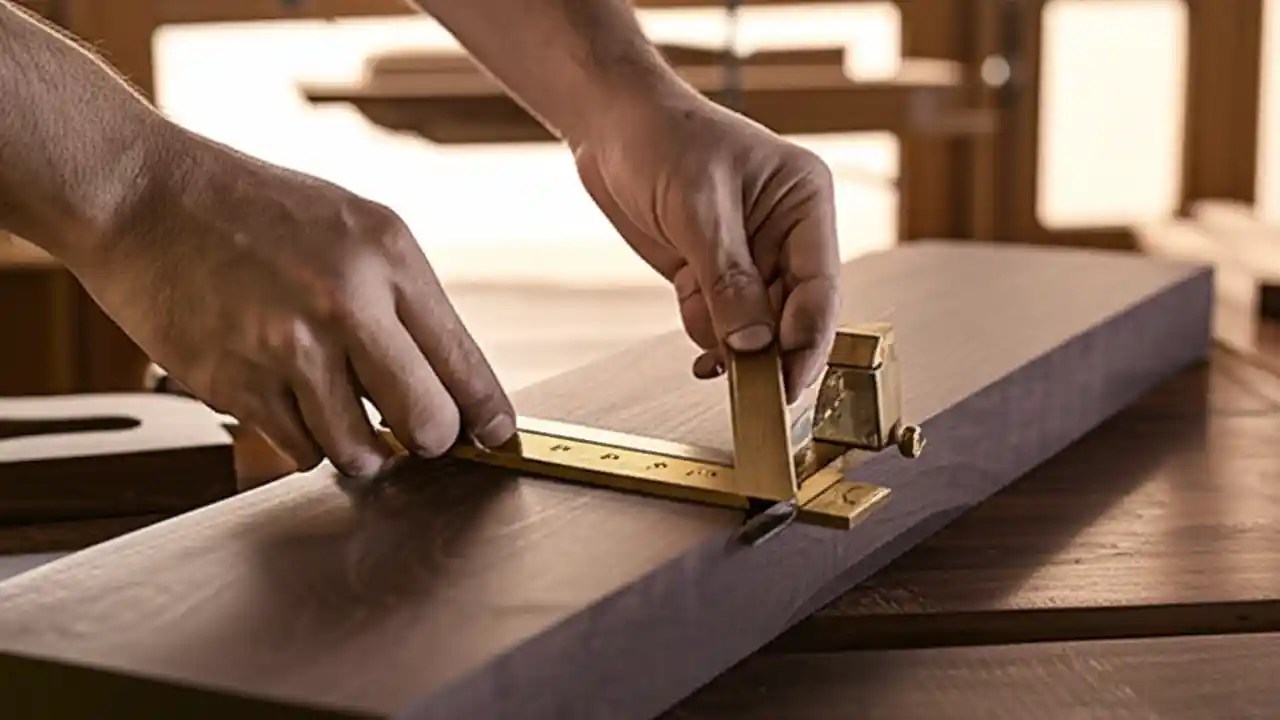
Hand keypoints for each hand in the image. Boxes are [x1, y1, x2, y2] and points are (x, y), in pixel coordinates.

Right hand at [69, 129, 514, 475]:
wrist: (143, 196)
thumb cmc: (255, 210)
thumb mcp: (354, 227)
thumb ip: (404, 300)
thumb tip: (450, 384)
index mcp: (388, 258)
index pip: (462, 362)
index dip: (488, 415)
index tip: (497, 437)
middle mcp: (345, 304)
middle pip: (427, 423)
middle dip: (430, 440)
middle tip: (417, 433)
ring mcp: (287, 348)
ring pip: (360, 451)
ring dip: (362, 449)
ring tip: (344, 413)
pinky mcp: (234, 383)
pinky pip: (299, 450)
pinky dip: (304, 442)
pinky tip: (290, 400)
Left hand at [573, 92, 839, 401]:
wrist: (610, 124)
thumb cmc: (662, 136)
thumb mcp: (697, 207)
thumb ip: (727, 279)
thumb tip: (751, 343)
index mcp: (805, 202)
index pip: (821, 284)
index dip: (809, 339)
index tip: (789, 382)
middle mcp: (785, 233)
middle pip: (794, 313)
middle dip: (770, 351)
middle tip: (754, 393)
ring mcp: (749, 256)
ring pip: (756, 325)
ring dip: (733, 346)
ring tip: (712, 353)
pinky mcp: (712, 272)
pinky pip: (720, 322)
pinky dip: (707, 336)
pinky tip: (697, 339)